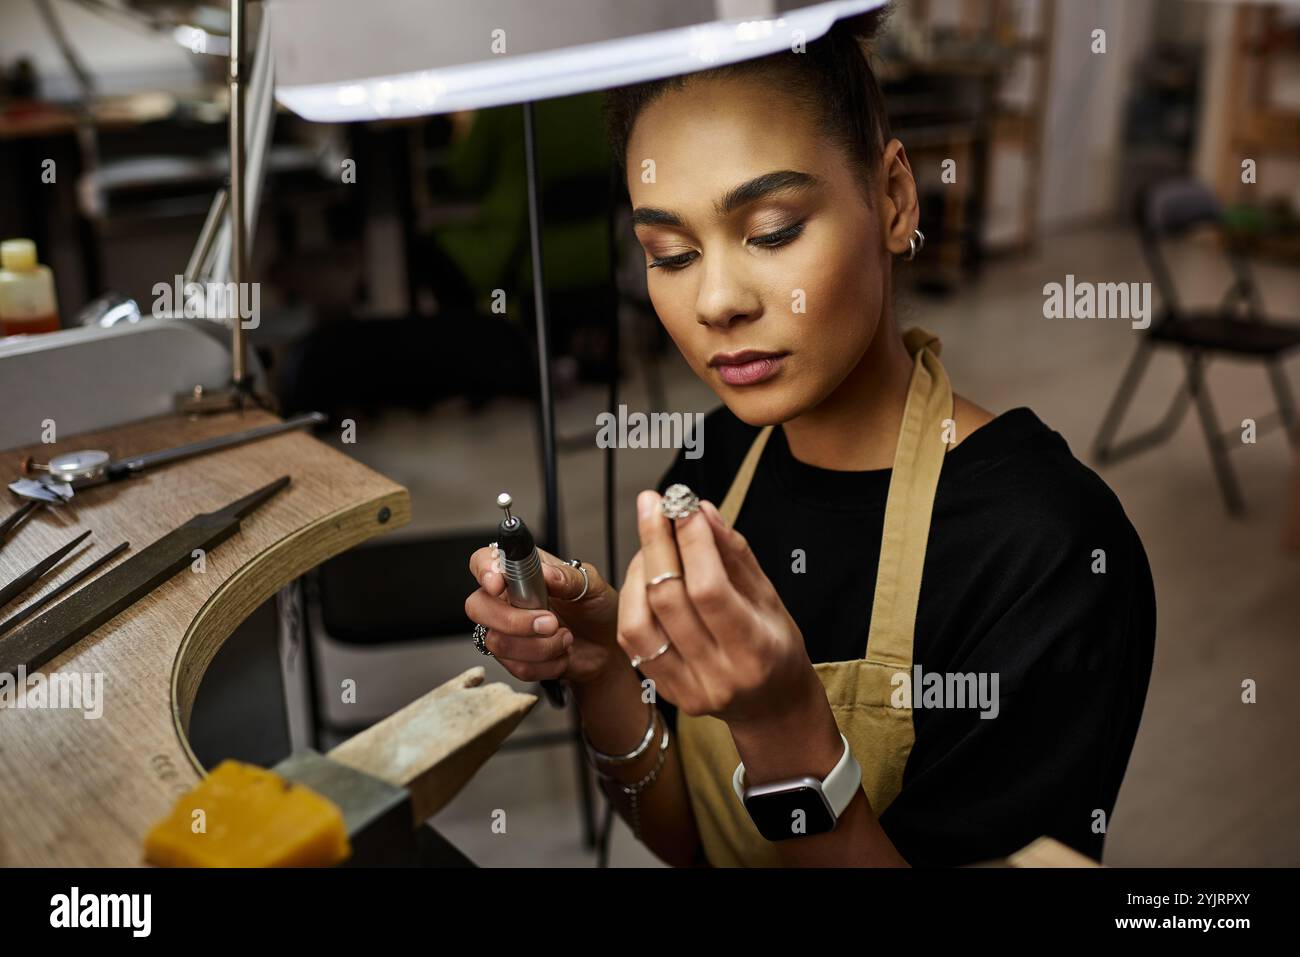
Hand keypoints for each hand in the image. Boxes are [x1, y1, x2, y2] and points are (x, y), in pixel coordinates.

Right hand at [465, 544, 620, 685]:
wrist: (606, 647)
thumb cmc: (595, 609)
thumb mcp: (592, 586)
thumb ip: (569, 577)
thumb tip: (548, 573)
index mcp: (521, 571)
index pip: (483, 560)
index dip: (484, 570)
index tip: (498, 584)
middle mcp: (507, 599)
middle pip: (477, 607)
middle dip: (513, 621)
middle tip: (550, 622)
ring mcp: (506, 630)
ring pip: (498, 642)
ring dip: (540, 646)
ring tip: (566, 637)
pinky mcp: (514, 659)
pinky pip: (516, 667)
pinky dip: (547, 664)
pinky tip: (561, 653)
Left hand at [617, 490, 817, 726]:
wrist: (772, 706)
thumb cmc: (776, 645)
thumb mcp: (770, 597)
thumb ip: (735, 554)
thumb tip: (701, 511)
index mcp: (755, 650)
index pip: (709, 589)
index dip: (691, 541)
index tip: (682, 504)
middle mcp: (718, 674)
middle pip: (668, 600)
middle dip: (656, 543)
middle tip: (653, 505)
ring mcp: (687, 688)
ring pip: (639, 622)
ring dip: (639, 570)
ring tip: (651, 542)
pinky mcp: (665, 692)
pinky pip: (632, 640)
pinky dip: (633, 599)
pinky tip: (645, 575)